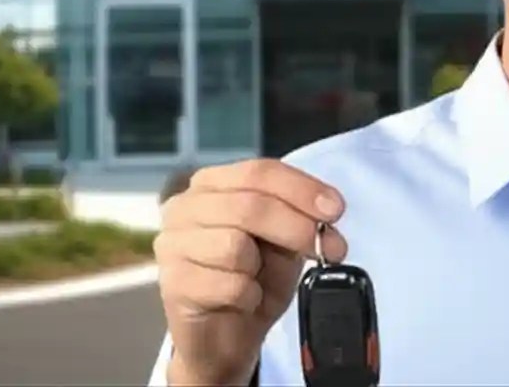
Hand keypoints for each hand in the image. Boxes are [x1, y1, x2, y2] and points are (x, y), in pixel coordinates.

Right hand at [154, 158, 347, 385]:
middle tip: (332, 249)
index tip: (335, 210)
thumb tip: (324, 219)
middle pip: (250, 205)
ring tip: (257, 278)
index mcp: (214, 184)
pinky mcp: (172, 283)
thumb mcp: (284, 242)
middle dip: (298, 227)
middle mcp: (185, 207)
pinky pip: (227, 284)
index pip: (260, 172)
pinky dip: (248, 295)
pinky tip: (242, 299)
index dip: (302, 188)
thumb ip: (298, 220)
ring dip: (261, 267)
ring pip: (235, 244)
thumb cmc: (253, 280)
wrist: (225, 337)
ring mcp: (172, 244)